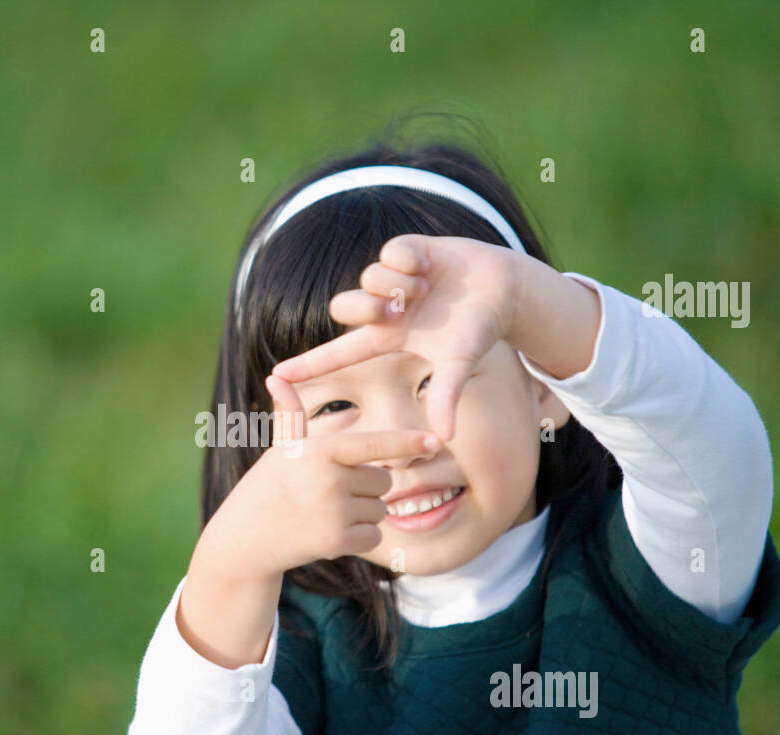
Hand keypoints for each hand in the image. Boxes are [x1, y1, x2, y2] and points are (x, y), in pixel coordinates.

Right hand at [196, 373, 441, 577]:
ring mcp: (334, 512)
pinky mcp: (337, 542)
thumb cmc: (267, 485)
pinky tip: (330, 533)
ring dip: (364, 514)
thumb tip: (276, 377)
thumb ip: (292, 415)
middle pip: (384, 481)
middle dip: (367, 488)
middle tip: (333, 493)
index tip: (435, 441)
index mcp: (321, 451)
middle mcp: (330, 479)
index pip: (374, 444)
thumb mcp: (282, 449)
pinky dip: (360, 537)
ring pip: (380, 510)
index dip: (407, 442)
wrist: (245, 537)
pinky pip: (374, 536)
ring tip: (327, 513)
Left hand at [268, 235, 523, 441]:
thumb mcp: (458, 364)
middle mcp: (383, 309)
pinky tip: (430, 266)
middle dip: (366, 308)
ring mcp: (392, 279)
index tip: (276, 378)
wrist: (503, 289)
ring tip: (425, 288)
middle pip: (343, 307)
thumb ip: (445, 397)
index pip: (338, 353)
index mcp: (386, 337)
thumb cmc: (479, 330)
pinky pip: (389, 252)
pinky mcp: (406, 250)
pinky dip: (410, 260)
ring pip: (368, 277)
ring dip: (398, 284)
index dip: (308, 365)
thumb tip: (445, 438)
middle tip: (398, 310)